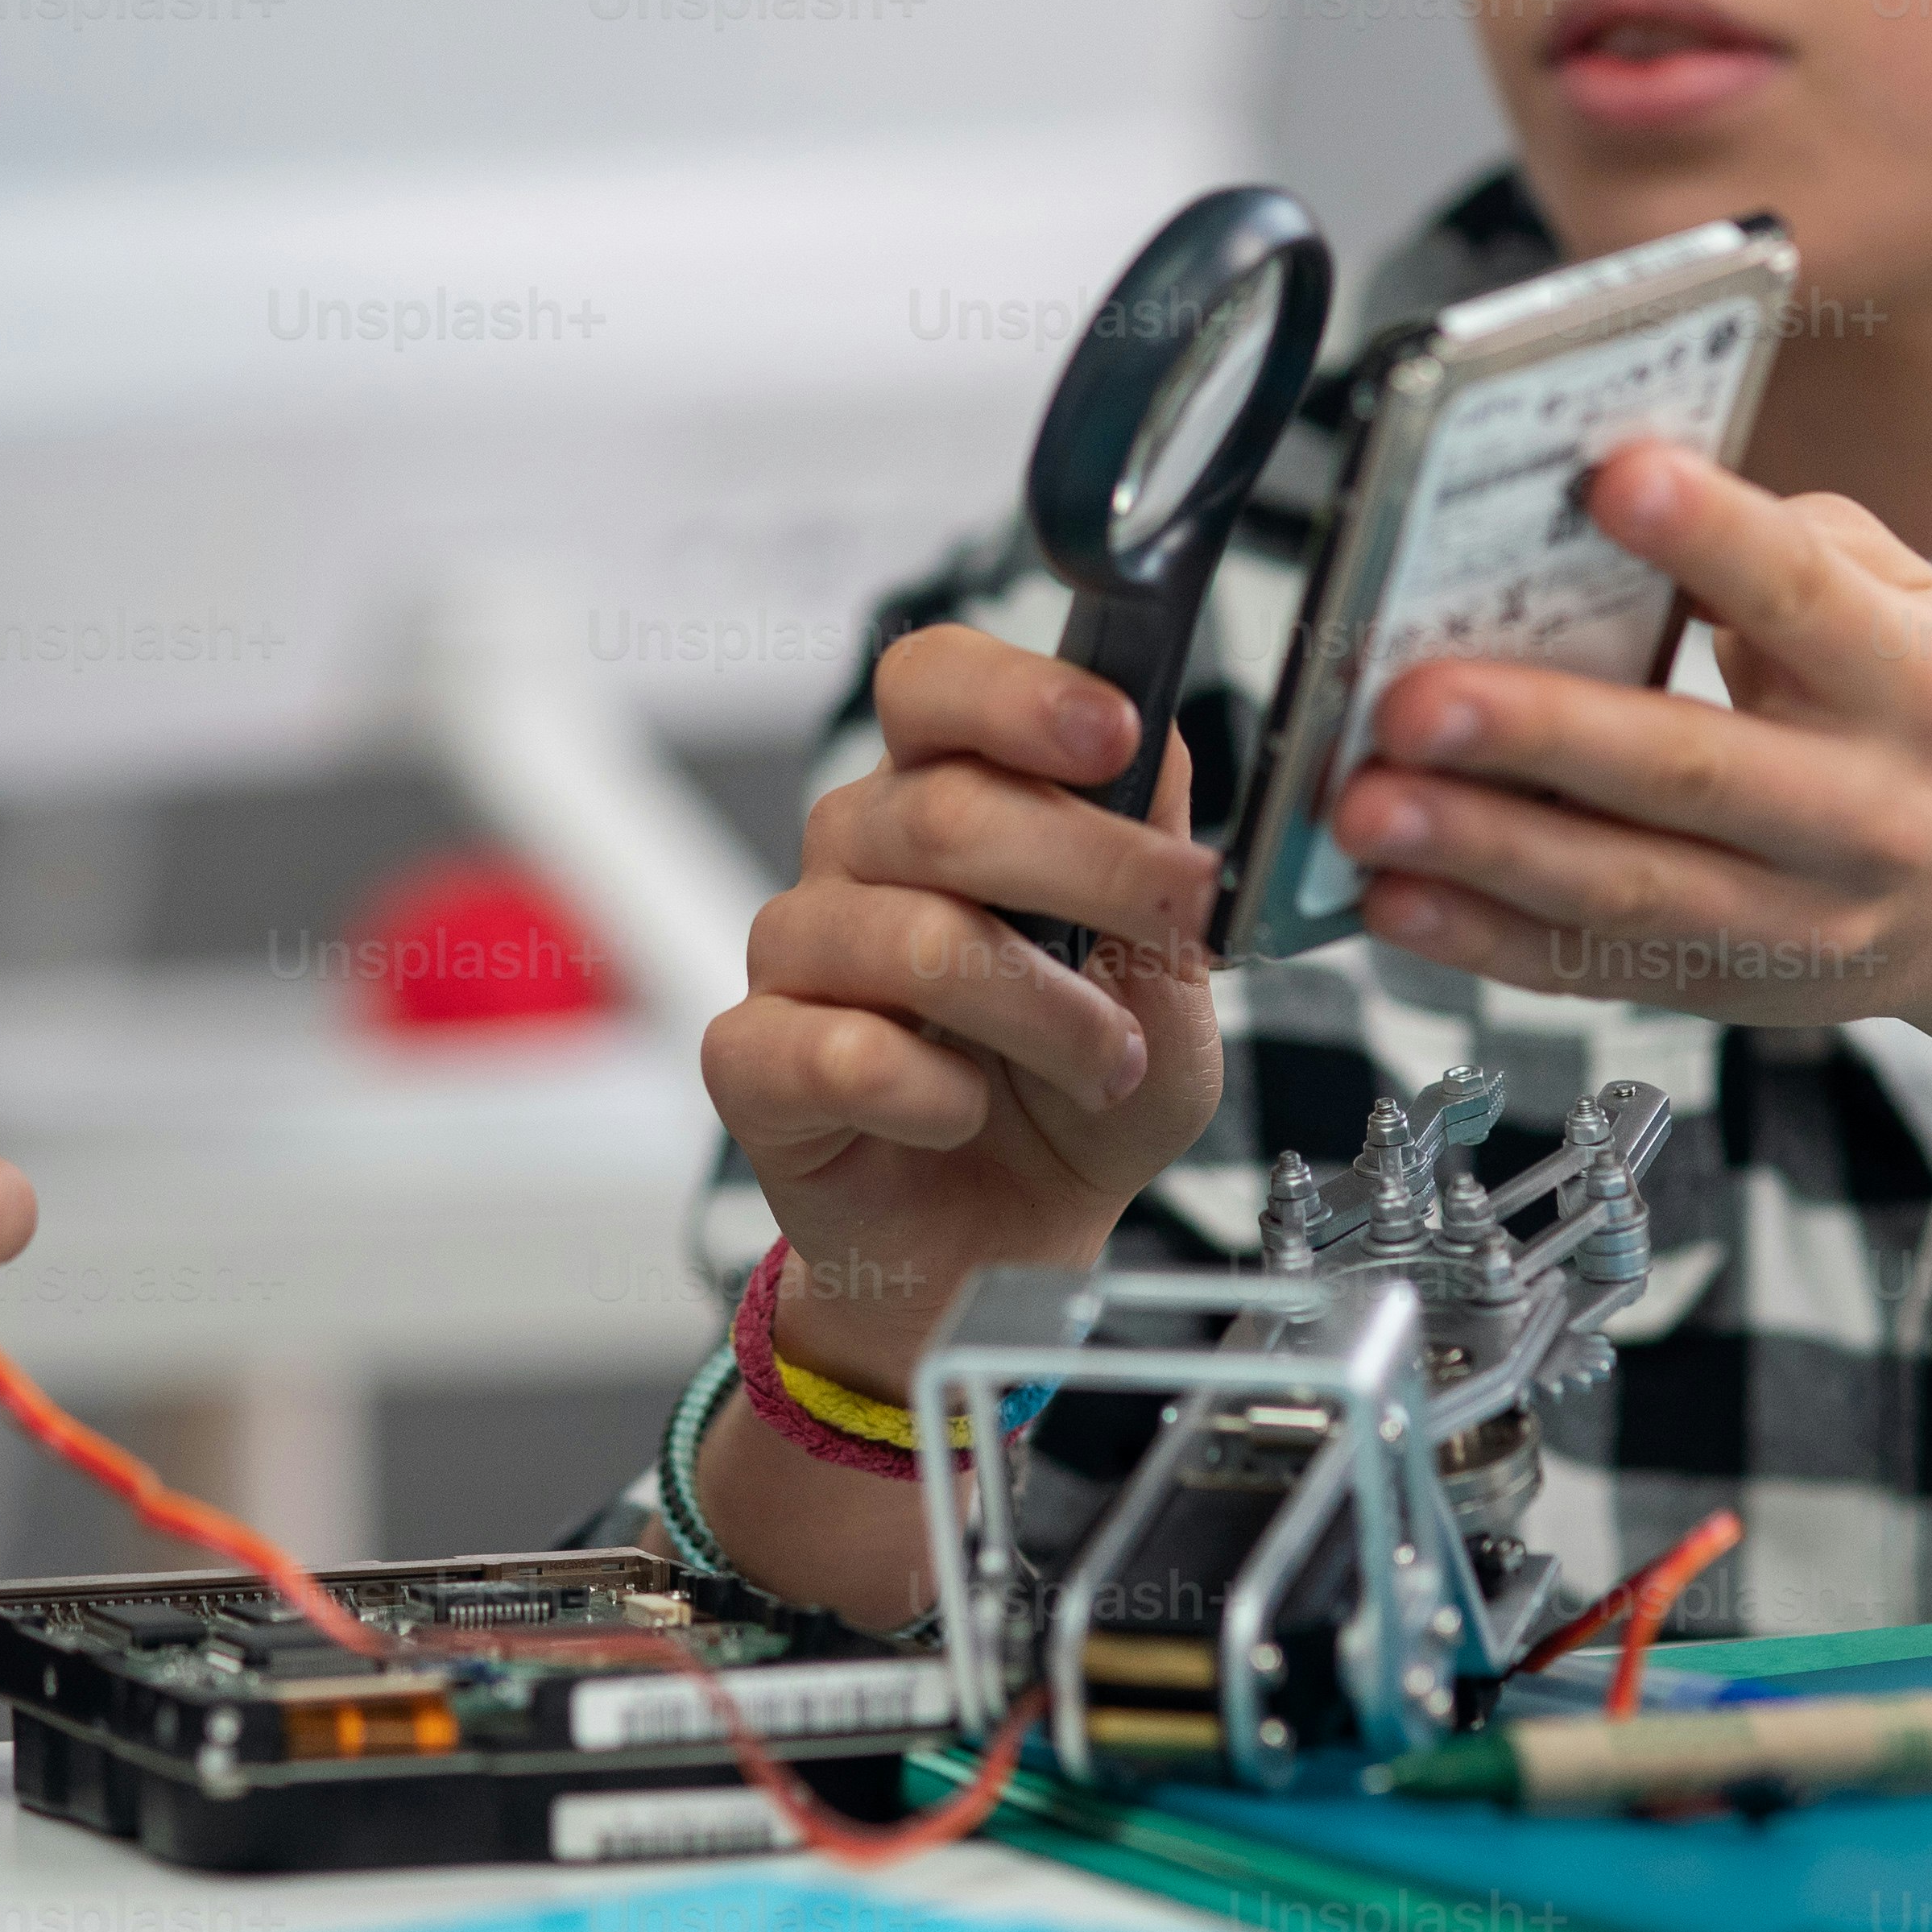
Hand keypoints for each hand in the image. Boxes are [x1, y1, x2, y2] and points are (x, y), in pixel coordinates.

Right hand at [695, 624, 1226, 1394]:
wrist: (1007, 1247)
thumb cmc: (1075, 1101)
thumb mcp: (1168, 989)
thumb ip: (1162, 873)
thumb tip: (1169, 749)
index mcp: (943, 801)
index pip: (934, 684)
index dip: (1019, 694)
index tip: (1117, 733)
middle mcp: (855, 857)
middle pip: (942, 810)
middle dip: (1091, 862)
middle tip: (1179, 916)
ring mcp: (793, 955)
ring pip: (912, 937)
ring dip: (1045, 1009)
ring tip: (1110, 1064)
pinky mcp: (753, 1061)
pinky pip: (839, 1052)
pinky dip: (931, 1091)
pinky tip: (965, 1114)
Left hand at [1323, 440, 1931, 1042]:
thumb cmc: (1904, 698)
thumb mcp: (1893, 597)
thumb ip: (1768, 549)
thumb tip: (1588, 518)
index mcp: (1909, 678)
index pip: (1804, 596)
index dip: (1712, 538)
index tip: (1611, 479)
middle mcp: (1863, 808)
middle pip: (1691, 770)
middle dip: (1541, 732)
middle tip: (1411, 697)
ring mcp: (1799, 918)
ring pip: (1627, 891)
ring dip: (1482, 850)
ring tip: (1363, 805)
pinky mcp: (1730, 991)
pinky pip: (1592, 969)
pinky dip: (1480, 940)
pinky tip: (1388, 899)